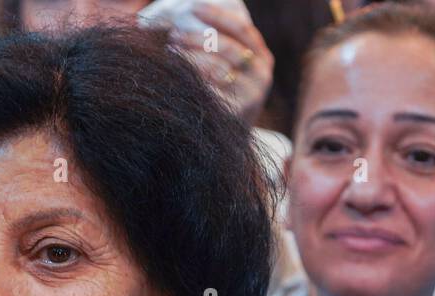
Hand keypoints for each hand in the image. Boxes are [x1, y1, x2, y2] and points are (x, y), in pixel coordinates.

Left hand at [170, 2, 273, 125]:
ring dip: (191, 56)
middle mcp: (262, 75)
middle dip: (197, 37)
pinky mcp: (239, 112)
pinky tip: (177, 74)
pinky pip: (211, 90)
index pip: (242, 29)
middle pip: (227, 47)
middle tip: (174, 34)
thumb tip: (193, 17)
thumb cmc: (226, 98)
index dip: (218, 16)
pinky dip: (193, 79)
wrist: (231, 142)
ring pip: (218, 67)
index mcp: (263, 58)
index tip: (194, 7)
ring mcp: (252, 94)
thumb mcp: (234, 72)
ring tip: (171, 50)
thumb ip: (224, 49)